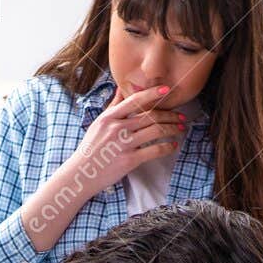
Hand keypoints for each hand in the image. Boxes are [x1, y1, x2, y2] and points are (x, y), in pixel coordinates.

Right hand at [72, 83, 183, 198]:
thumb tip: (120, 88)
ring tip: (180, 129)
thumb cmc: (90, 149)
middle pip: (150, 116)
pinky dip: (167, 147)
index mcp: (109, 117)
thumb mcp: (98, 124)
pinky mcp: (129, 160)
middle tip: (181, 117)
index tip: (166, 90)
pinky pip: (154, 151)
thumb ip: (112, 106)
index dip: (153, 93)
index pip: (135, 100)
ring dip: (172, 129)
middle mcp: (117, 128)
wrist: (81, 174)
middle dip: (170, 115)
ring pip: (155, 131)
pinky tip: (173, 146)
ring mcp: (123, 145)